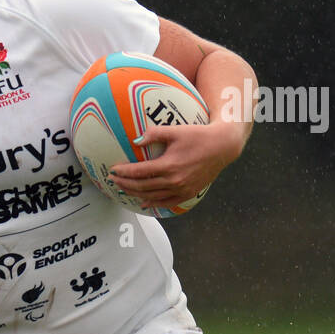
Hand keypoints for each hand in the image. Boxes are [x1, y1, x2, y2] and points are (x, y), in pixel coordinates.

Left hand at [109, 121, 240, 208]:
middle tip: (113, 181)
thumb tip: (135, 140)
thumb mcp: (175, 130)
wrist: (222, 147)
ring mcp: (182, 189)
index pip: (139, 172)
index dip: (123, 172)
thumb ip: (154, 134)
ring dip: (135, 194)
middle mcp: (174, 181)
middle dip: (125, 184)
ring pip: (152, 196)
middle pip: (142, 186)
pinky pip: (167, 202)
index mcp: (169, 166)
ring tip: (123, 190)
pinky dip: (153, 203)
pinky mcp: (188, 193)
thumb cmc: (198, 135)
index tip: (112, 170)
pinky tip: (144, 202)